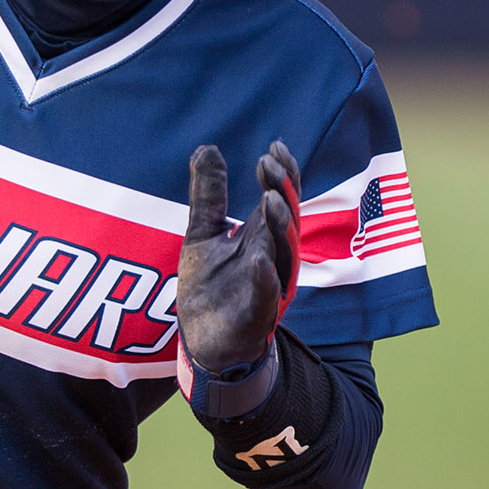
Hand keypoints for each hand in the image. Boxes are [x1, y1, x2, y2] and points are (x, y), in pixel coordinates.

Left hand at [175, 142, 301, 414]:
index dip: (282, 175)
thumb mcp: (203, 233)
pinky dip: (266, 281)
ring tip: (270, 199)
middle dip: (283, 192)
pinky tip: (260, 263)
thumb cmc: (210, 286)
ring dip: (280, 227)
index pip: (279, 200)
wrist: (203, 341)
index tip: (274, 147)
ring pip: (283, 255)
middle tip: (271, 164)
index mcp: (260, 236)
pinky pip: (266, 298)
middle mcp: (271, 258)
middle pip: (286, 221)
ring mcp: (267, 287)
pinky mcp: (256, 316)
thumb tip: (207, 147)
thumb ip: (208, 195)